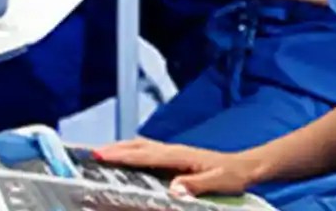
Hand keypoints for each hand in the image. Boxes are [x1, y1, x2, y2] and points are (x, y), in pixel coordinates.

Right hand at [94, 138, 265, 197]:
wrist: (246, 167)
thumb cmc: (233, 175)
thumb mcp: (218, 182)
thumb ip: (196, 185)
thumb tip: (173, 190)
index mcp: (180, 156)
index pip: (145, 156)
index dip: (122, 156)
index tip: (100, 156)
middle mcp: (174, 151)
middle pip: (138, 146)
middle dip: (113, 148)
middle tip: (88, 152)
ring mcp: (174, 152)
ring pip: (141, 146)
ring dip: (120, 147)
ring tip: (98, 153)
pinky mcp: (175, 158)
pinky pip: (147, 152)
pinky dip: (131, 152)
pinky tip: (124, 157)